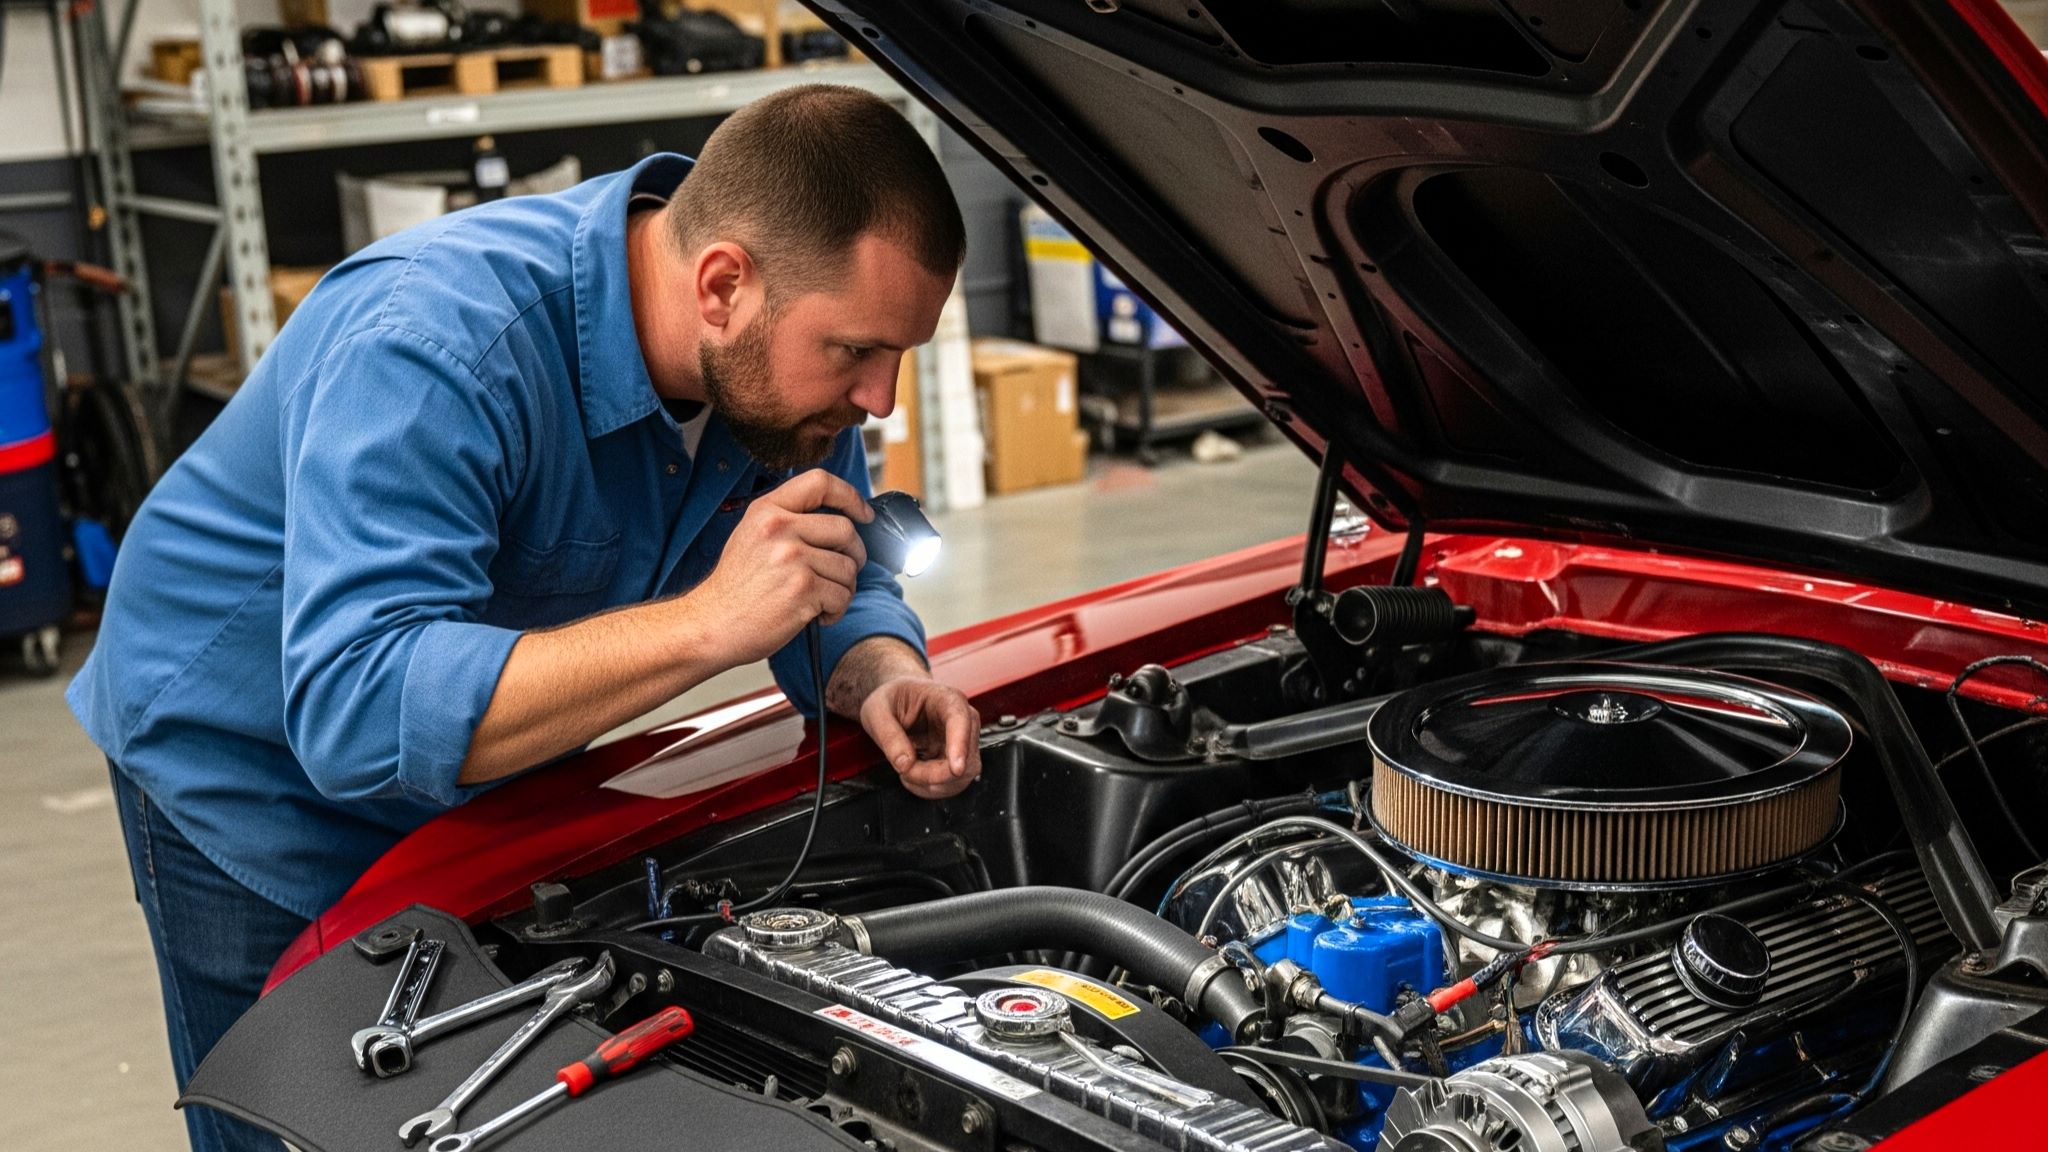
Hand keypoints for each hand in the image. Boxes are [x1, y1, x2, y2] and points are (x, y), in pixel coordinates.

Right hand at [687, 470, 869, 665]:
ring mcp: (791, 558)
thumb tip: (840, 521)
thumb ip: (789, 521)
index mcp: (767, 510)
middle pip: (846, 529)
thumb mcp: (752, 536)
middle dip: (854, 554)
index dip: (850, 497)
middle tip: (841, 572)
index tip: (863, 514)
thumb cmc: (735, 587)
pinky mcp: (802, 589)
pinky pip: (842, 596)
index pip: (821, 483)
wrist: (712, 624)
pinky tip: (815, 614)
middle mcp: (779, 528)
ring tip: (820, 599)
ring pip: (848, 567)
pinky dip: (835, 610)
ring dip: (843, 588)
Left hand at [859, 677, 981, 799]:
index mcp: (946, 698)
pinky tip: (912, 776)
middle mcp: (963, 721)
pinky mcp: (957, 760)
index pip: (961, 721)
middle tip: (903, 770)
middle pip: (965, 758)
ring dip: (931, 784)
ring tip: (905, 771)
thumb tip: (906, 764)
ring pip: (961, 777)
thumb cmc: (890, 700)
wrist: (895, 703)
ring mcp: (963, 743)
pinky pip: (952, 784)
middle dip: (933, 774)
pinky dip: (930, 788)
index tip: (955, 769)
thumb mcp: (877, 711)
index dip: (961, 746)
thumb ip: (889, 735)